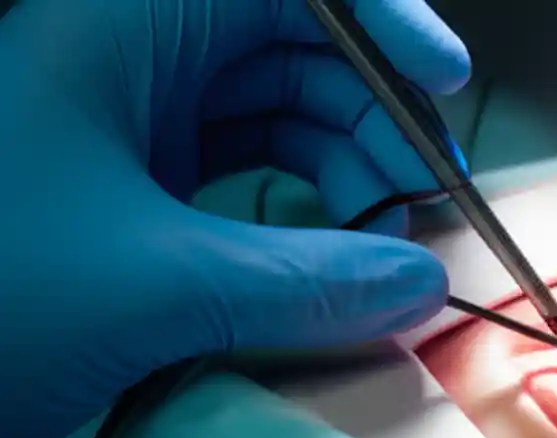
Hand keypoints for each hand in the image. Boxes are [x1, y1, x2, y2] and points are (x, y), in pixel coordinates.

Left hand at [0, 0, 469, 437]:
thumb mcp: (152, 285)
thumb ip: (305, 280)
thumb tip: (415, 282)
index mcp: (111, 29)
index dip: (377, 23)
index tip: (438, 79)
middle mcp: (124, 61)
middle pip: (294, 55)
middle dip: (371, 121)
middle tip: (418, 198)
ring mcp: (130, 125)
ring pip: (278, 118)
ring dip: (346, 173)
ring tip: (380, 240)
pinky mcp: (138, 191)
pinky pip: (250, 177)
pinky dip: (306, 213)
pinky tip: (335, 254)